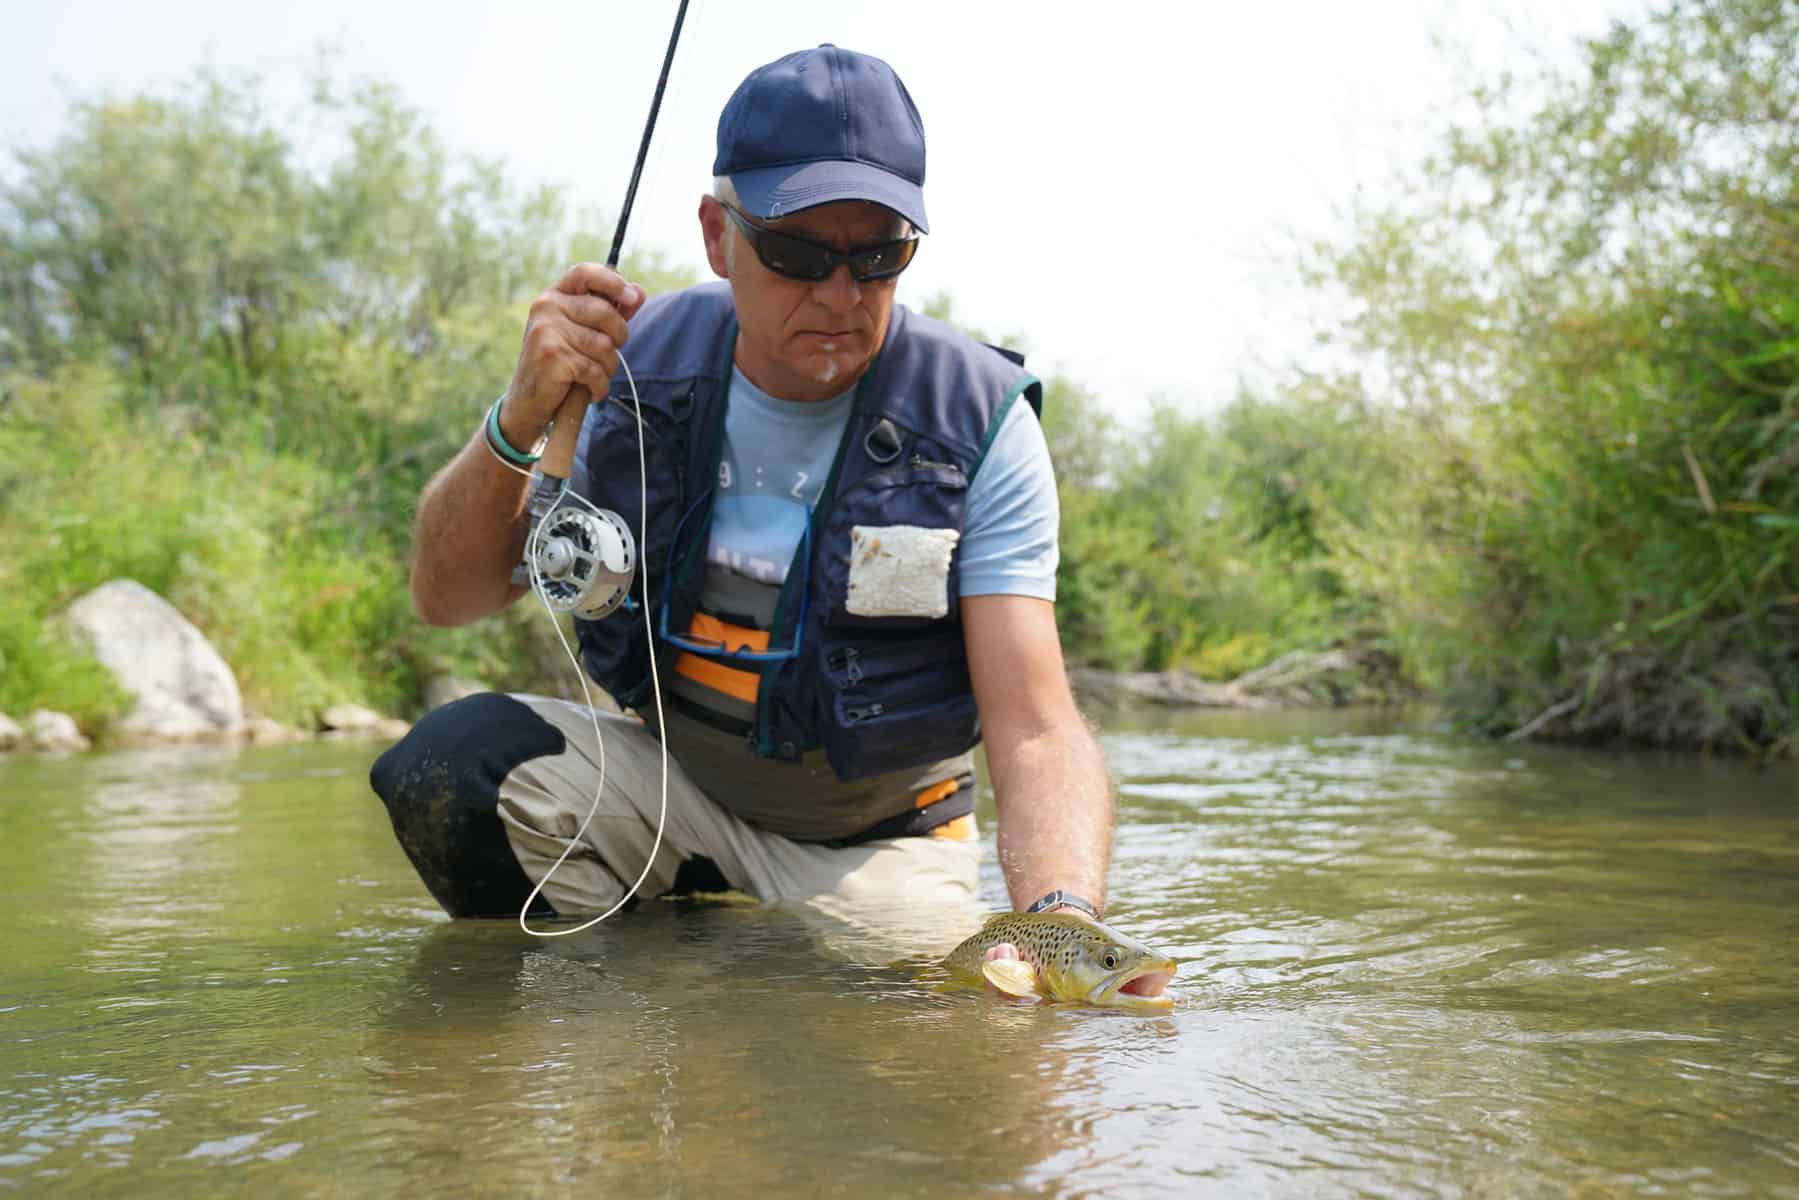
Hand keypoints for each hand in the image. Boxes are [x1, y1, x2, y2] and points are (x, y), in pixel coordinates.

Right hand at [499, 263, 645, 447]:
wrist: (528, 402)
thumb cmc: (561, 365)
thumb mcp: (584, 333)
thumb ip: (611, 312)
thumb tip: (639, 292)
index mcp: (554, 296)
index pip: (585, 273)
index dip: (613, 281)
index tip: (632, 297)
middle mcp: (546, 307)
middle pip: (605, 312)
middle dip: (619, 337)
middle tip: (609, 355)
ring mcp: (547, 330)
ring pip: (604, 345)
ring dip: (608, 367)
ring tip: (594, 375)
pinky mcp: (552, 356)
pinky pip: (595, 370)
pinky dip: (599, 386)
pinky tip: (590, 390)